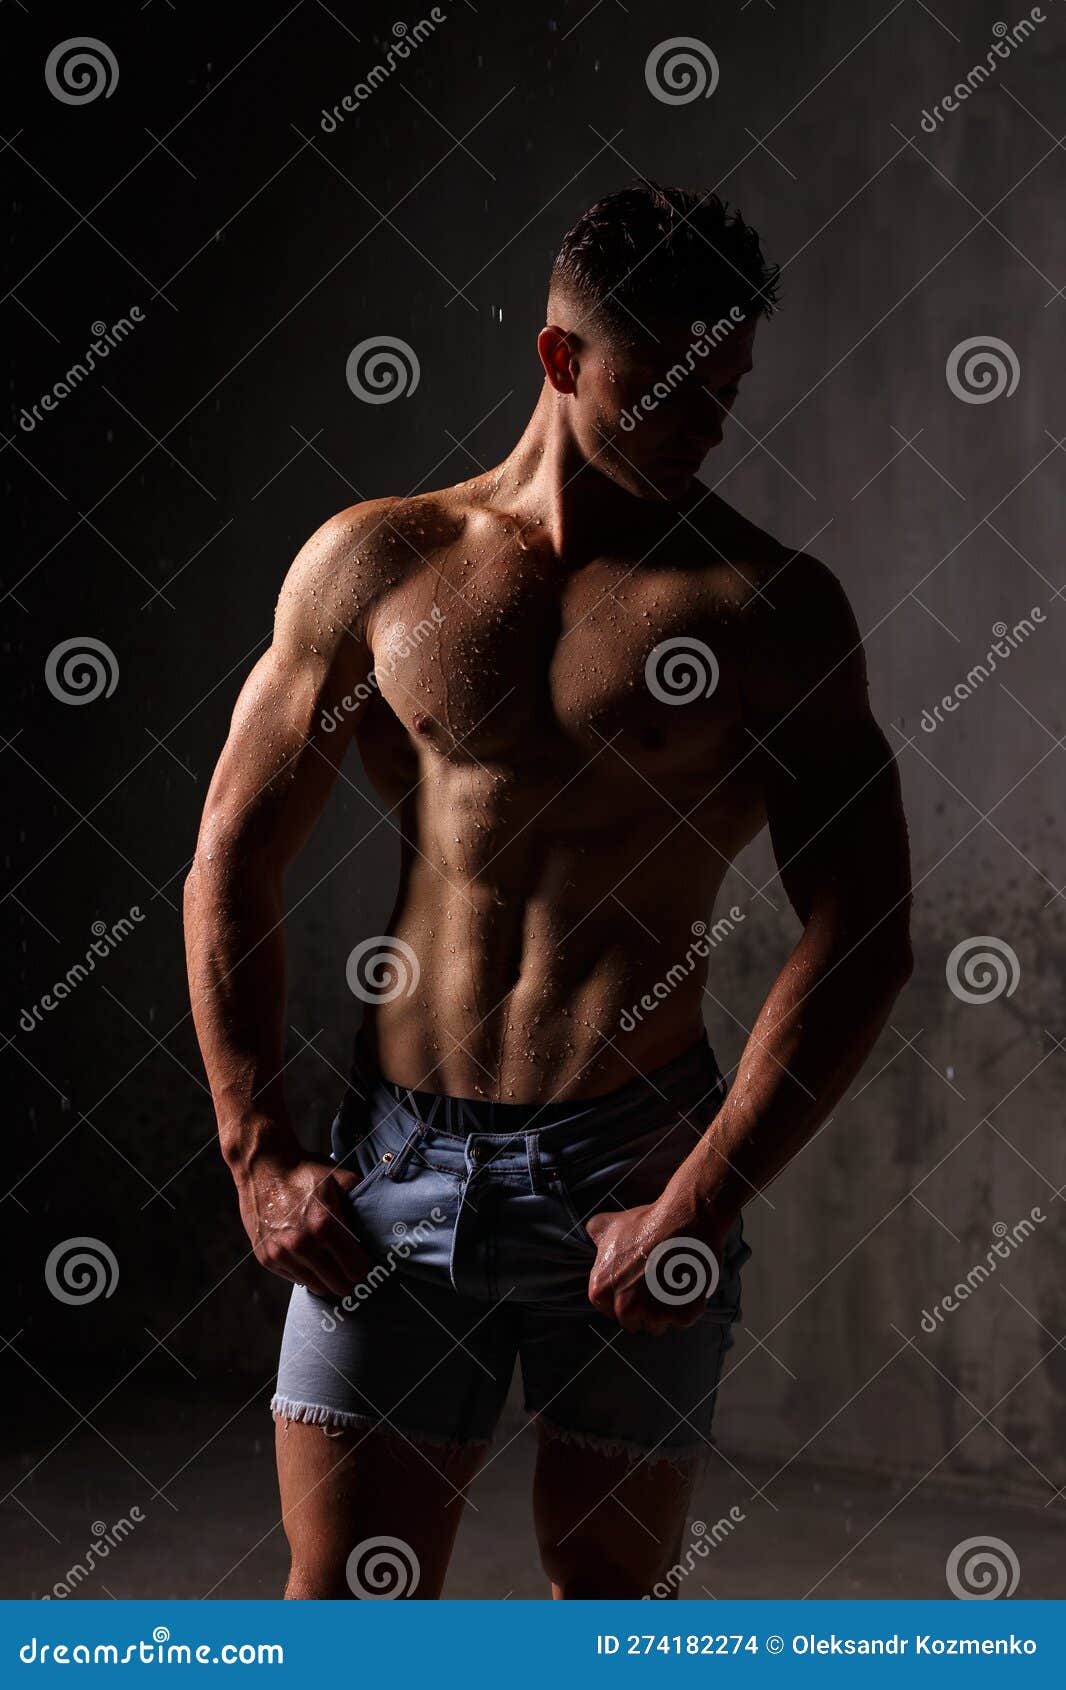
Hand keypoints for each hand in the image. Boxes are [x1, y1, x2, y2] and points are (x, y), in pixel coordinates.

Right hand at [234, 1150, 370, 1296]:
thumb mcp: (339, 1178)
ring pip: (318, 1287)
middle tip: (351, 1267)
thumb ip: (361, 1200)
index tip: (366, 1262)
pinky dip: (306, 1272)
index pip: (356, 1269)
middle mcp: (302, 1244)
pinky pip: (296, 1279)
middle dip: (350, 1279)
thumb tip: (381, 1221)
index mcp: (324, 1224)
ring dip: (328, 1278)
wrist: (262, 1168)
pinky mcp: (267, 1259)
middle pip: (339, 1286)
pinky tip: (308, 1255)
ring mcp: (282, 1254)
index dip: (366, 1268)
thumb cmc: (304, 1173)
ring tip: (330, 1261)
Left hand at [585, 1199, 728, 1335]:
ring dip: (664, 1310)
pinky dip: (686, 1307)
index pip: (610, 1310)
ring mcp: (654, 1315)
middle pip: (633, 1322)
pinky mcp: (681, 1316)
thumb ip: (597, 1233)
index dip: (624, 1298)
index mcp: (601, 1290)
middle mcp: (625, 1308)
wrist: (685, 1219)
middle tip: (656, 1283)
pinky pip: (682, 1321)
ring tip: (672, 1282)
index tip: (636, 1286)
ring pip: (658, 1326)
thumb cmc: (648, 1223)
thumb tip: (593, 1232)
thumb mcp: (612, 1224)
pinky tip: (686, 1284)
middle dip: (644, 1308)